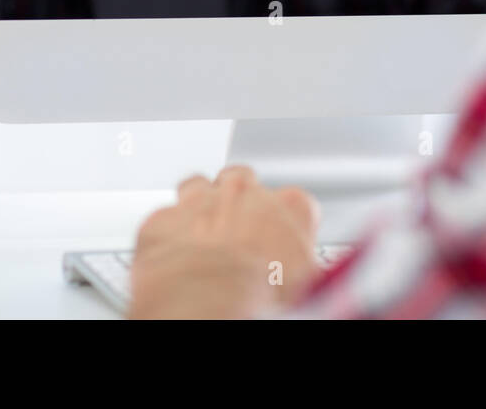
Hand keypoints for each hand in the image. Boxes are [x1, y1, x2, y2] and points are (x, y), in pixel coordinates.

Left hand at [128, 166, 321, 318]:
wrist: (205, 304)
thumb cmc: (259, 295)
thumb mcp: (309, 285)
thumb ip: (310, 265)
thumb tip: (322, 279)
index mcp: (291, 206)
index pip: (296, 203)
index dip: (285, 225)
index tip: (280, 245)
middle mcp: (246, 193)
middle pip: (244, 182)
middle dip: (240, 203)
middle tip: (238, 236)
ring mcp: (201, 200)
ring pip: (198, 186)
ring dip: (200, 206)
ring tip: (202, 237)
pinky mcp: (163, 218)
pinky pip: (163, 216)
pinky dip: (167, 233)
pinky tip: (172, 253)